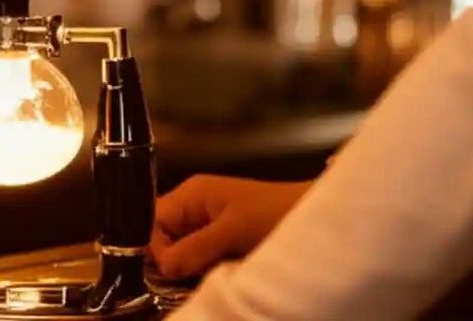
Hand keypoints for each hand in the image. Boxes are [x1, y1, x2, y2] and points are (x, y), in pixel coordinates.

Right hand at [149, 174, 312, 279]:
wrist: (322, 217)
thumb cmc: (277, 215)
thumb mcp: (233, 231)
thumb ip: (195, 248)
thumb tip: (164, 267)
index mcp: (191, 194)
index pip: (150, 220)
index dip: (154, 247)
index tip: (172, 271)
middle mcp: (195, 206)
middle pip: (163, 236)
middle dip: (172, 260)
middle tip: (188, 278)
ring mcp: (210, 223)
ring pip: (181, 249)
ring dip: (190, 266)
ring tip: (208, 276)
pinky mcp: (224, 239)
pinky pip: (200, 256)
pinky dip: (205, 268)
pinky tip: (218, 274)